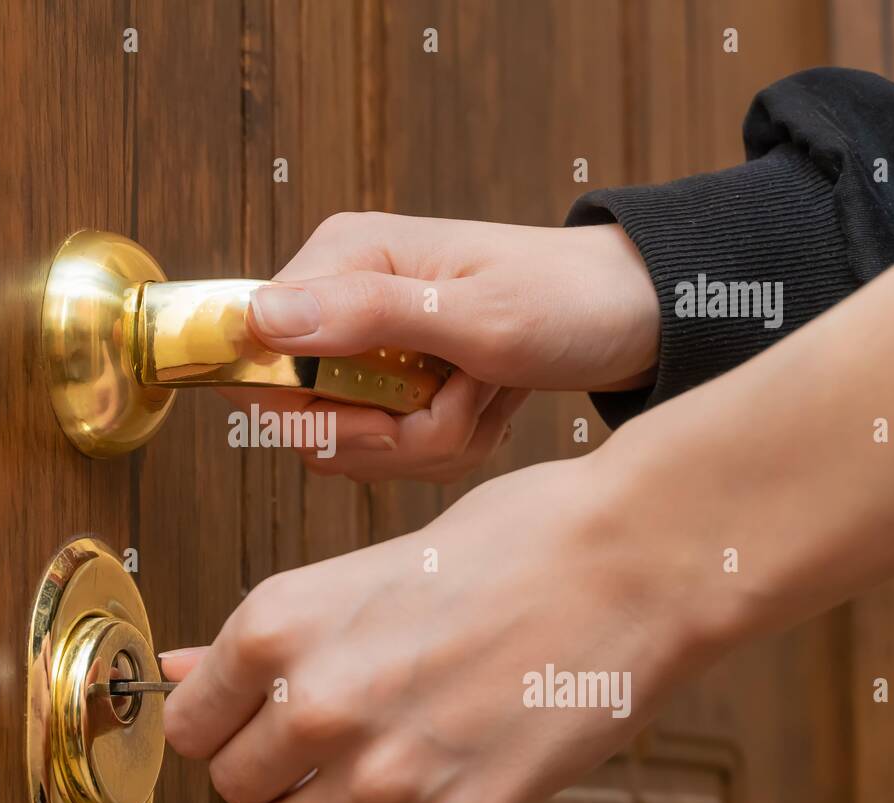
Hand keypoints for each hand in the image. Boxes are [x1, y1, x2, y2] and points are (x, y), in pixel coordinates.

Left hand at [161, 452, 704, 802]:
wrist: (630, 562)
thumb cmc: (509, 544)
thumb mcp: (364, 565)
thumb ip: (269, 636)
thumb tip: (185, 669)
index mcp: (280, 626)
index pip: (189, 725)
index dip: (220, 723)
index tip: (247, 720)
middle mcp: (317, 703)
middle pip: (234, 786)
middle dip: (269, 766)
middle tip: (323, 734)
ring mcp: (387, 772)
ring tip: (370, 764)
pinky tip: (415, 789)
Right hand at [222, 211, 659, 482]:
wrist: (635, 316)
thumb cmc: (568, 299)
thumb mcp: (475, 315)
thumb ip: (366, 316)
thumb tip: (261, 319)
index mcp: (344, 261)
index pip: (258, 352)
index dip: (308, 409)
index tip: (387, 418)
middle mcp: (342, 300)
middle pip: (303, 417)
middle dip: (391, 435)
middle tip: (464, 401)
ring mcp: (367, 347)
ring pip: (353, 444)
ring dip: (430, 441)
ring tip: (487, 394)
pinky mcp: (394, 384)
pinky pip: (390, 451)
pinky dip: (447, 445)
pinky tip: (488, 405)